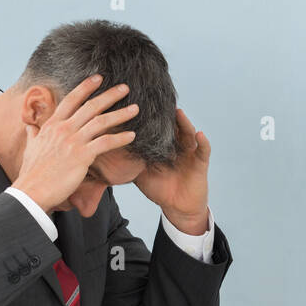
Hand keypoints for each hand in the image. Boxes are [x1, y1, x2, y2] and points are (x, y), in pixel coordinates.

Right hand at [11, 75, 137, 211]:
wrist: (32, 190)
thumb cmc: (32, 172)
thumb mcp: (30, 147)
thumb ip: (33, 134)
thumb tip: (29, 127)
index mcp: (52, 125)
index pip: (71, 100)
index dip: (85, 87)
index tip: (98, 78)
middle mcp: (63, 129)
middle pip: (90, 106)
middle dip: (109, 95)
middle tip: (125, 88)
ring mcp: (73, 141)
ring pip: (101, 122)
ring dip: (120, 114)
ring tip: (135, 109)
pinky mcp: (82, 156)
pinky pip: (105, 143)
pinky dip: (120, 138)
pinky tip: (132, 136)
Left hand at [134, 108, 210, 234]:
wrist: (177, 207)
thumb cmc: (159, 188)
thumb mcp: (138, 172)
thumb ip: (126, 159)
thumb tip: (102, 150)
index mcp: (161, 143)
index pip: (155, 125)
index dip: (147, 114)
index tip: (136, 101)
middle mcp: (176, 143)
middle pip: (172, 124)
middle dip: (166, 113)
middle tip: (156, 98)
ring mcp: (189, 151)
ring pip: (188, 133)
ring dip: (184, 122)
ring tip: (178, 112)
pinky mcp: (200, 163)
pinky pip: (203, 151)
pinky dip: (203, 142)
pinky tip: (200, 134)